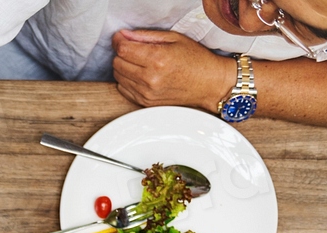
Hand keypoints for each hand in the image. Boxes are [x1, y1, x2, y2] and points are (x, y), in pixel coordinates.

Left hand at [112, 30, 233, 111]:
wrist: (209, 84)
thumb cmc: (195, 59)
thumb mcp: (174, 39)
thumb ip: (146, 36)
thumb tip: (124, 35)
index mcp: (158, 59)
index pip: (123, 49)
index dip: (119, 41)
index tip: (121, 37)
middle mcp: (150, 78)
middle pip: (117, 63)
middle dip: (122, 53)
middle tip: (134, 49)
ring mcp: (146, 93)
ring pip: (118, 76)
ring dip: (124, 67)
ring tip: (140, 62)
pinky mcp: (145, 102)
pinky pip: (123, 88)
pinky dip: (127, 80)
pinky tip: (141, 75)